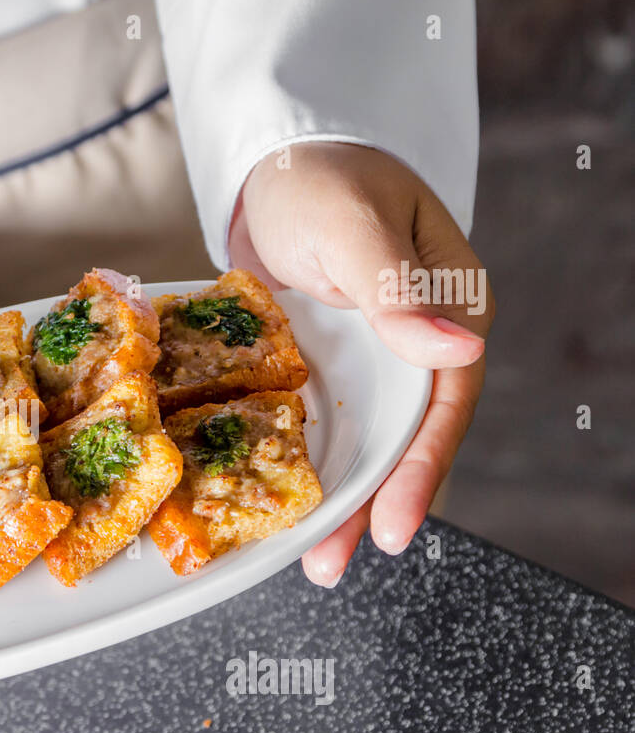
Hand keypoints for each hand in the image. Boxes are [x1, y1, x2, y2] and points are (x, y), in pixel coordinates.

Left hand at [229, 142, 493, 585]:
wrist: (271, 169)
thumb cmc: (321, 177)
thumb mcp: (354, 223)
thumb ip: (397, 288)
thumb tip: (461, 347)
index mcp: (449, 307)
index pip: (445, 400)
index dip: (421, 467)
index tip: (393, 524)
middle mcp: (416, 343)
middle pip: (404, 437)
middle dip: (375, 504)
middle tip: (334, 563)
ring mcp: (371, 360)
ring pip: (362, 442)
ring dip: (338, 500)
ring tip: (310, 560)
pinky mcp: (329, 367)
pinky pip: (320, 426)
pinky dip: (303, 466)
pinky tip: (281, 507)